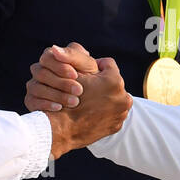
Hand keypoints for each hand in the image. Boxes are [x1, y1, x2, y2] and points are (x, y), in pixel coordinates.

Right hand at [25, 43, 100, 111]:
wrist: (91, 101)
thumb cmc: (90, 78)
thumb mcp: (87, 66)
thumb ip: (74, 55)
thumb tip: (55, 48)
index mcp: (52, 58)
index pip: (47, 57)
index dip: (60, 66)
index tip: (75, 75)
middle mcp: (40, 70)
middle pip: (41, 73)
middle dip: (61, 82)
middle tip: (79, 90)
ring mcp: (34, 85)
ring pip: (36, 87)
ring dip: (56, 94)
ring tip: (74, 102)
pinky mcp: (31, 101)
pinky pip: (31, 101)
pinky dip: (45, 104)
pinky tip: (59, 107)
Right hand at [33, 44, 130, 158]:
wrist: (61, 131)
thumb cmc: (64, 99)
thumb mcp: (70, 74)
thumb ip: (71, 59)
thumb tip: (55, 49)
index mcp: (114, 81)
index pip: (107, 64)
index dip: (94, 66)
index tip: (85, 72)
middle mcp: (123, 97)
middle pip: (112, 83)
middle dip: (100, 84)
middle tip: (85, 87)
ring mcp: (121, 114)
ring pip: (112, 99)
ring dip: (103, 99)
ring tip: (88, 101)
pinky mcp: (116, 127)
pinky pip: (111, 115)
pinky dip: (102, 113)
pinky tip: (90, 113)